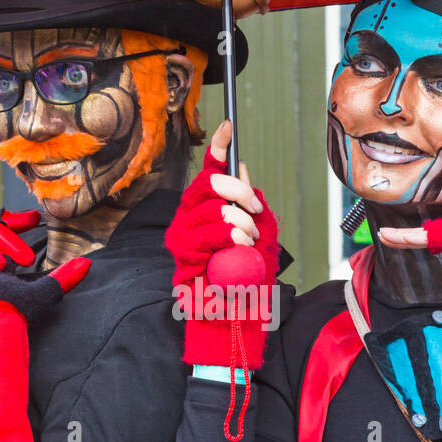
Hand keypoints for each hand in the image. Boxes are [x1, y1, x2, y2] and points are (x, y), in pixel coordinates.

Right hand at [165, 121, 279, 367]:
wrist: (234, 316)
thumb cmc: (246, 277)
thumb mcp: (259, 232)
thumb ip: (249, 201)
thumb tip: (241, 167)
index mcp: (206, 209)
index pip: (208, 171)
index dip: (217, 147)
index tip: (228, 126)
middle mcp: (190, 216)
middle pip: (211, 182)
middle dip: (239, 192)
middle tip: (253, 210)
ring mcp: (183, 233)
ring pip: (215, 208)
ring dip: (241, 223)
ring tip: (247, 242)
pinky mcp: (182, 252)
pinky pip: (211, 232)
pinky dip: (233, 237)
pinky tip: (239, 247)